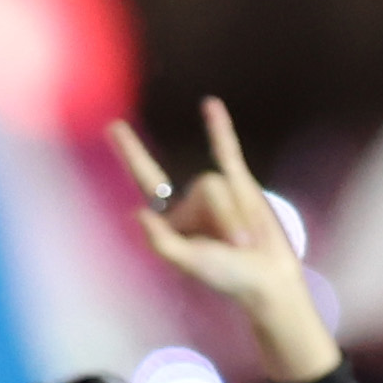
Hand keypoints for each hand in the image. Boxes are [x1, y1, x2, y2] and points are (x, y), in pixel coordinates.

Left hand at [108, 99, 341, 382]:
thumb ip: (162, 243)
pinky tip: (210, 104)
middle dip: (225, 217)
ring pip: (222, 183)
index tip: (114, 126)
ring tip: (247, 241)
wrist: (269, 279)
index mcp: (172, 218)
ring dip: (237, 215)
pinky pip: (228, 152)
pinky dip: (220, 128)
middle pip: (203, 189)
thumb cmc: (227, 277)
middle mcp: (192, 200)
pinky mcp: (242, 184)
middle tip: (237, 248)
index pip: (147, 179)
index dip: (132, 153)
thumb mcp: (189, 264)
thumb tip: (138, 213)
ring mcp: (217, 190)